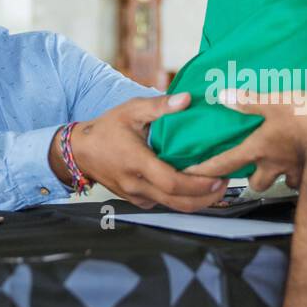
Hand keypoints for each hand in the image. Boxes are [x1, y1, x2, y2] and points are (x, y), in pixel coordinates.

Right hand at [50, 93, 227, 210]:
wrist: (79, 152)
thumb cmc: (106, 129)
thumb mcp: (131, 110)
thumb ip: (160, 106)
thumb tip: (187, 99)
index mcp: (137, 163)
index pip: (172, 183)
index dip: (199, 185)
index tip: (220, 177)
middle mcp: (137, 185)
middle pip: (179, 203)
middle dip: (207, 198)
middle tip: (226, 182)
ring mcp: (137, 196)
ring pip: (173, 207)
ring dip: (198, 200)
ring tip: (217, 183)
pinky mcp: (138, 200)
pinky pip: (165, 204)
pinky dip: (183, 198)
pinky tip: (196, 185)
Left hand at [183, 89, 306, 190]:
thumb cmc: (305, 121)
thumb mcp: (274, 102)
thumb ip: (249, 100)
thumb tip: (222, 95)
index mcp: (257, 149)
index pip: (224, 163)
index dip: (204, 170)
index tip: (189, 177)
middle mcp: (272, 166)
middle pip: (254, 183)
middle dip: (251, 177)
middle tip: (252, 166)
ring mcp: (293, 173)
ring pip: (280, 182)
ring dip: (277, 176)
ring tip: (281, 163)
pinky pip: (303, 178)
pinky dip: (302, 171)